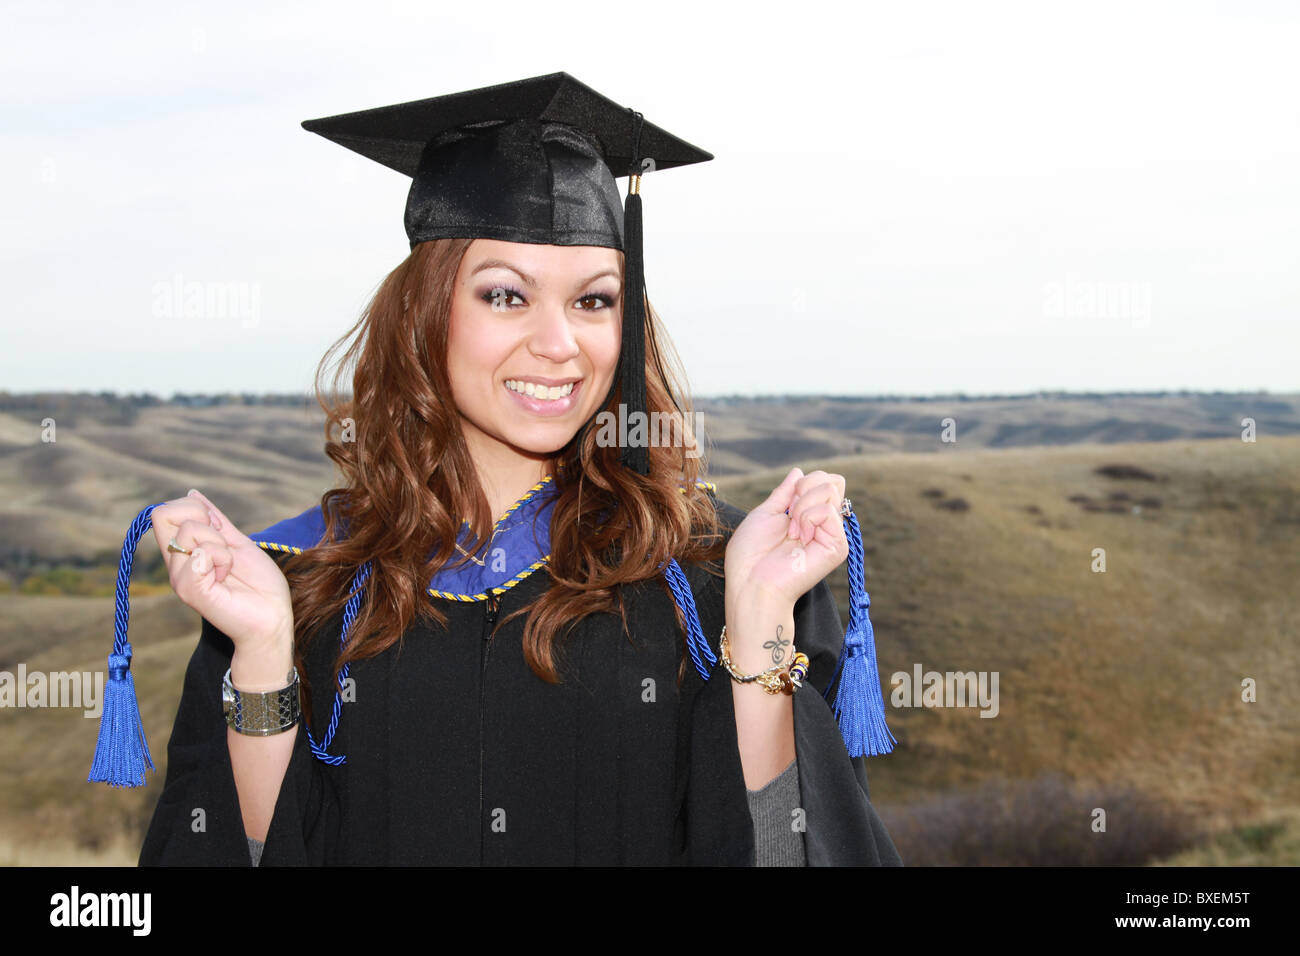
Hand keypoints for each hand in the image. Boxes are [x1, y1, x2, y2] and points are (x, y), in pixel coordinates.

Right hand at [151, 489, 293, 651]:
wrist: (273, 617)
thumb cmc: (259, 585)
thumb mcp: (237, 542)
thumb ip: (216, 520)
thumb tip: (193, 493)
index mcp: (185, 552)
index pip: (164, 511)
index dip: (193, 508)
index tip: (218, 529)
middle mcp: (176, 564)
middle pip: (163, 514)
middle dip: (203, 520)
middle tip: (222, 547)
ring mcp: (180, 577)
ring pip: (188, 531)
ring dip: (220, 544)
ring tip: (227, 568)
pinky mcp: (190, 590)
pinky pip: (199, 554)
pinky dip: (221, 558)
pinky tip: (225, 577)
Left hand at [725, 467, 848, 607]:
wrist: (752, 583)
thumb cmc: (751, 555)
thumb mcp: (765, 513)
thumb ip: (784, 492)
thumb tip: (799, 472)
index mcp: (809, 516)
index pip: (824, 480)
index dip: (803, 483)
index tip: (786, 505)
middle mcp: (825, 524)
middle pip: (834, 481)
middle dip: (805, 488)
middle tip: (790, 515)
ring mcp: (833, 534)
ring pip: (831, 489)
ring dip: (802, 505)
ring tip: (792, 531)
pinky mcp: (838, 546)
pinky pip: (827, 510)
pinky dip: (807, 517)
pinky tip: (800, 537)